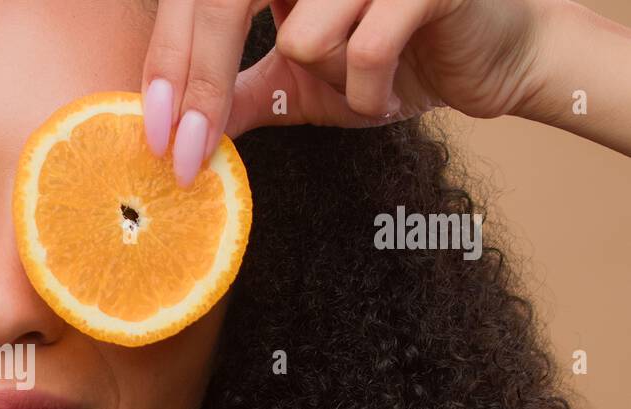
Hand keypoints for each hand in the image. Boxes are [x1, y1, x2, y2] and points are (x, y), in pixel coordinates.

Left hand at [141, 0, 556, 184]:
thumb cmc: (395, 60)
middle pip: (225, 2)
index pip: (200, 0)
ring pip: (301, 35)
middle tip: (186, 153)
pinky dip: (371, 91)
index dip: (168, 63)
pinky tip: (393, 93)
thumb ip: (233, 95)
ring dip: (327, 85)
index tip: (154, 134)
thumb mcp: (296, 84)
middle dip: (201, 80)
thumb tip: (169, 129)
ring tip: (363, 88)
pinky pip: (365, 47)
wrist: (495, 60)